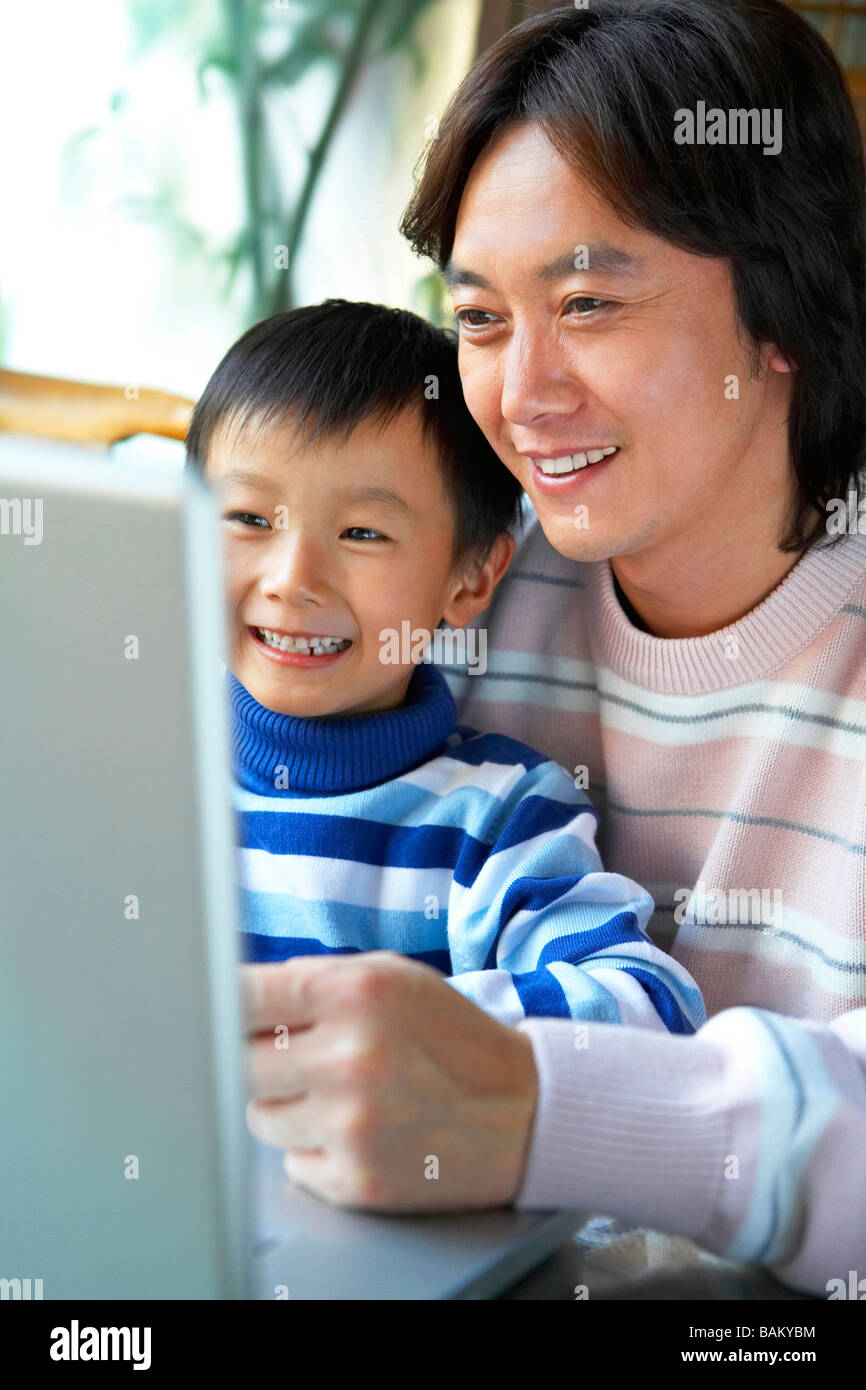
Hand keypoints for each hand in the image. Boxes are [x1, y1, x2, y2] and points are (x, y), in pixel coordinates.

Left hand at [241, 951, 538, 1210]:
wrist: (528, 1113)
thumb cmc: (451, 1037)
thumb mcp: (394, 979)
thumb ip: (314, 978)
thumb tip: (231, 990)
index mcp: (357, 993)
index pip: (241, 994)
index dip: (221, 1003)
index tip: (213, 1009)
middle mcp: (350, 1057)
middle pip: (237, 1061)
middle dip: (260, 1058)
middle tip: (300, 1057)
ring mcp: (351, 1125)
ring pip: (256, 1117)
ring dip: (284, 1106)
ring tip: (340, 1095)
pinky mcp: (357, 1182)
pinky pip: (291, 1164)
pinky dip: (314, 1150)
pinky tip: (359, 1133)